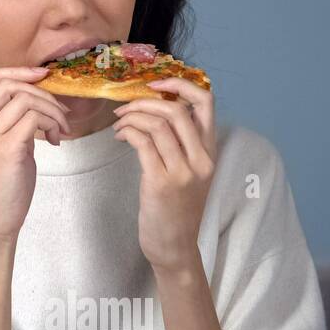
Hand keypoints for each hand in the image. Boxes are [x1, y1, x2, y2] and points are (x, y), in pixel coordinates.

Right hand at [0, 67, 71, 243]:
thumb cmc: (1, 191)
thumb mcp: (0, 151)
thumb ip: (10, 126)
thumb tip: (36, 107)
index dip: (18, 71)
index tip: (42, 75)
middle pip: (8, 84)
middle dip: (42, 92)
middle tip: (60, 111)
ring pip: (24, 99)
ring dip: (51, 110)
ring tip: (60, 130)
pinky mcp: (5, 149)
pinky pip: (33, 119)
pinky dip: (51, 124)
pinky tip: (56, 141)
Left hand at [111, 78, 216, 273]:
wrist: (174, 247)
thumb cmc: (176, 209)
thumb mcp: (190, 173)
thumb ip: (182, 144)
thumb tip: (158, 111)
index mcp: (210, 153)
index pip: (207, 103)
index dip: (182, 84)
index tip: (157, 83)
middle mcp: (201, 159)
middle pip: (176, 109)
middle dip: (145, 101)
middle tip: (126, 107)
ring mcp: (183, 171)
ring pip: (157, 124)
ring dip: (131, 116)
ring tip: (119, 124)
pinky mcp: (161, 182)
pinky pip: (142, 142)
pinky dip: (127, 132)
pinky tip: (120, 136)